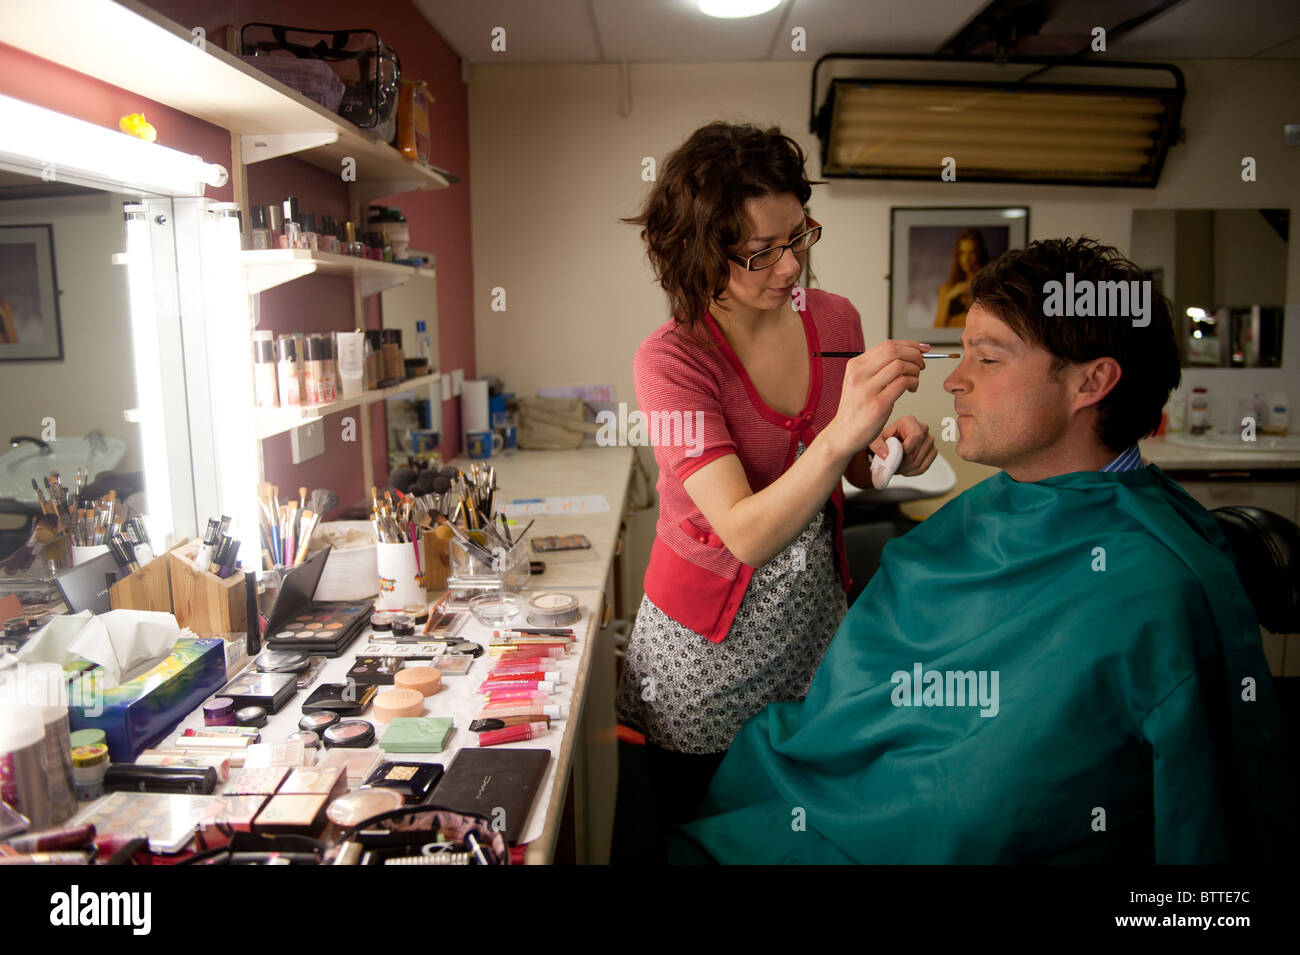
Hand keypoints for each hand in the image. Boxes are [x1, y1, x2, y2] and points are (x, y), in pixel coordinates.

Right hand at [825, 340, 927, 460]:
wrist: (843, 434)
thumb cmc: (856, 409)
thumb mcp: (860, 383)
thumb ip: (877, 368)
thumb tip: (906, 354)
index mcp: (855, 366)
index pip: (886, 345)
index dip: (909, 345)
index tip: (922, 349)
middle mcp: (859, 375)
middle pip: (894, 351)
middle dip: (915, 355)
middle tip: (922, 364)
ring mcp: (867, 390)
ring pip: (900, 365)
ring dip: (915, 370)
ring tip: (915, 380)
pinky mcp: (878, 405)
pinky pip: (903, 383)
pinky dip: (913, 382)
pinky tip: (912, 389)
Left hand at [871, 415, 936, 476]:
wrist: (890, 442)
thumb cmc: (884, 438)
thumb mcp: (875, 438)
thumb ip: (877, 445)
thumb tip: (886, 454)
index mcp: (910, 421)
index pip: (915, 437)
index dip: (904, 451)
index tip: (892, 456)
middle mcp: (923, 428)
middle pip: (915, 453)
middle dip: (901, 464)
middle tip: (890, 466)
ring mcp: (930, 441)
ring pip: (919, 462)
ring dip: (905, 469)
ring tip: (895, 467)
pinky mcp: (932, 451)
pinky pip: (924, 467)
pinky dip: (912, 472)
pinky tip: (904, 469)